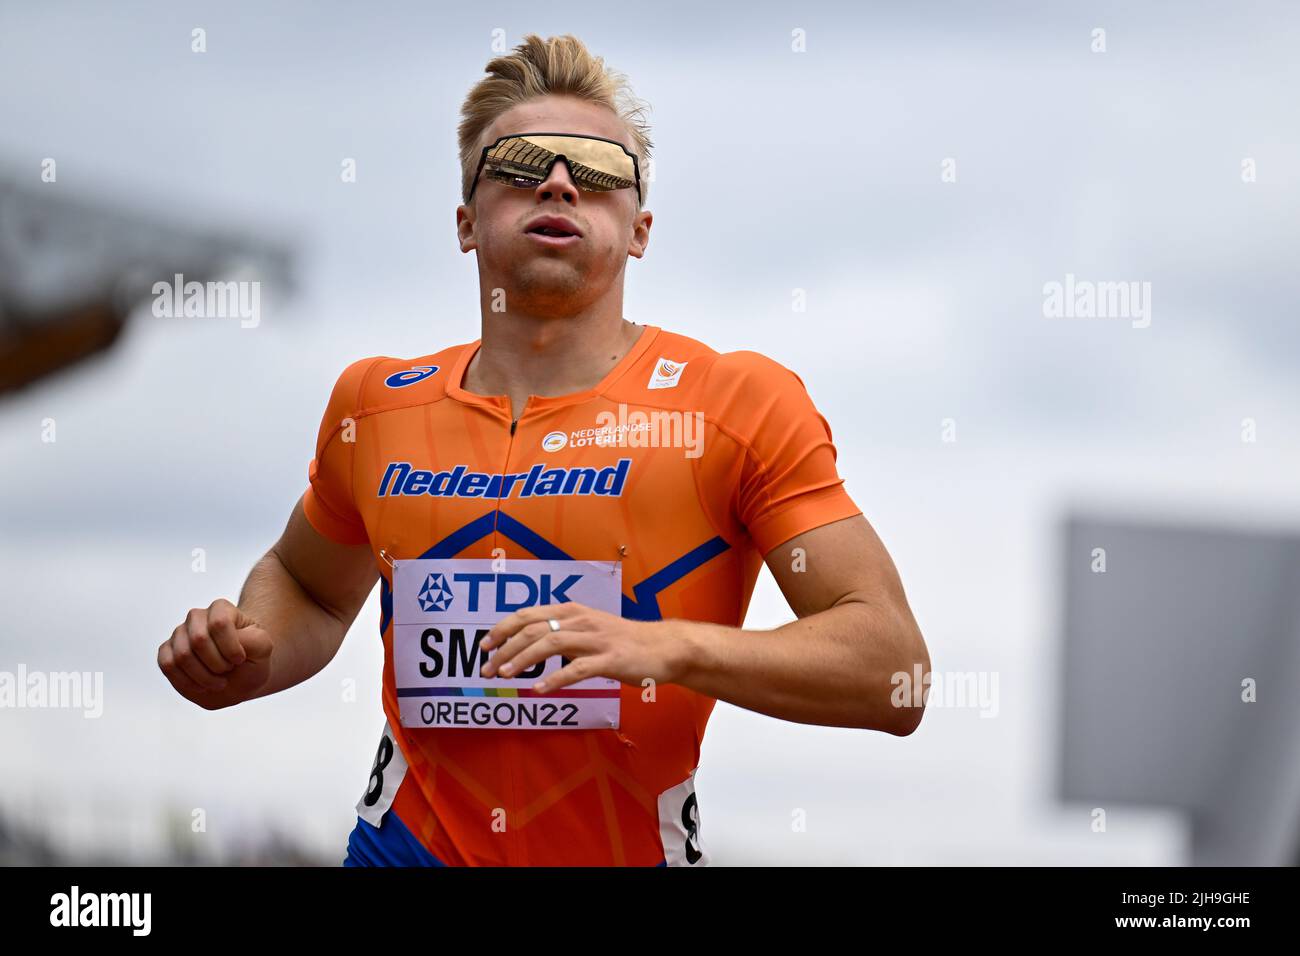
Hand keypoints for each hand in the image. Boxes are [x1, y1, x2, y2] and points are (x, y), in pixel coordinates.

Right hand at [158, 599, 273, 708]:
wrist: (238, 678)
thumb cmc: (251, 660)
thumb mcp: (263, 649)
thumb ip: (255, 640)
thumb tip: (233, 640)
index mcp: (221, 608)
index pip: (219, 623)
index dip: (230, 648)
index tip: (240, 659)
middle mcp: (197, 616)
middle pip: (199, 639)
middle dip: (217, 664)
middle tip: (228, 669)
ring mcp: (179, 633)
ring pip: (182, 656)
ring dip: (204, 676)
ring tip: (218, 681)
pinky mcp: (166, 652)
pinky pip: (168, 666)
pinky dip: (187, 682)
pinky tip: (202, 685)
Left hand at [479, 601, 686, 693]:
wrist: (664, 648)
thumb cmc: (624, 641)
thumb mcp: (589, 627)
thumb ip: (562, 632)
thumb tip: (529, 643)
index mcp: (572, 612)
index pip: (527, 615)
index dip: (502, 629)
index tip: (484, 646)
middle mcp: (581, 621)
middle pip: (533, 629)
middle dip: (505, 649)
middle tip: (487, 670)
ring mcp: (595, 639)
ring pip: (550, 644)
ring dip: (523, 660)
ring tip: (505, 676)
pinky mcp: (610, 660)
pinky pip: (577, 669)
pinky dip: (555, 679)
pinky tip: (539, 690)